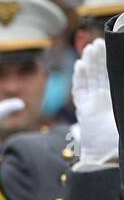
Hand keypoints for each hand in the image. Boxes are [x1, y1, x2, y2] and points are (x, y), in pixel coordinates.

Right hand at [72, 38, 118, 166]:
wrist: (108, 157)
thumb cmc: (121, 139)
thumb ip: (123, 94)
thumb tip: (123, 78)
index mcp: (116, 99)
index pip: (113, 76)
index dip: (111, 62)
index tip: (112, 46)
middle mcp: (105, 99)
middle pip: (101, 74)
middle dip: (100, 58)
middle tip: (99, 42)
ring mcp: (92, 104)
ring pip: (90, 79)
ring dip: (90, 64)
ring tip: (90, 49)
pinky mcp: (83, 110)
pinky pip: (79, 91)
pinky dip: (80, 78)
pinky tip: (80, 66)